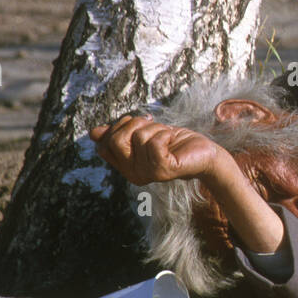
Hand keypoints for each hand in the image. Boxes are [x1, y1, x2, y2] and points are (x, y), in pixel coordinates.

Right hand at [89, 115, 225, 185]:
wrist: (204, 155)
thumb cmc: (176, 144)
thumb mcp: (145, 135)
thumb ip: (121, 134)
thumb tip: (94, 133)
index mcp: (125, 167)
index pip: (104, 144)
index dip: (120, 127)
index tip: (139, 124)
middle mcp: (133, 174)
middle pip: (115, 140)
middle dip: (136, 124)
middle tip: (154, 127)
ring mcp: (147, 174)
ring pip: (138, 136)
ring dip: (156, 129)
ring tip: (167, 137)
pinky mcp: (162, 170)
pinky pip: (154, 142)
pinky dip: (165, 134)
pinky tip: (173, 141)